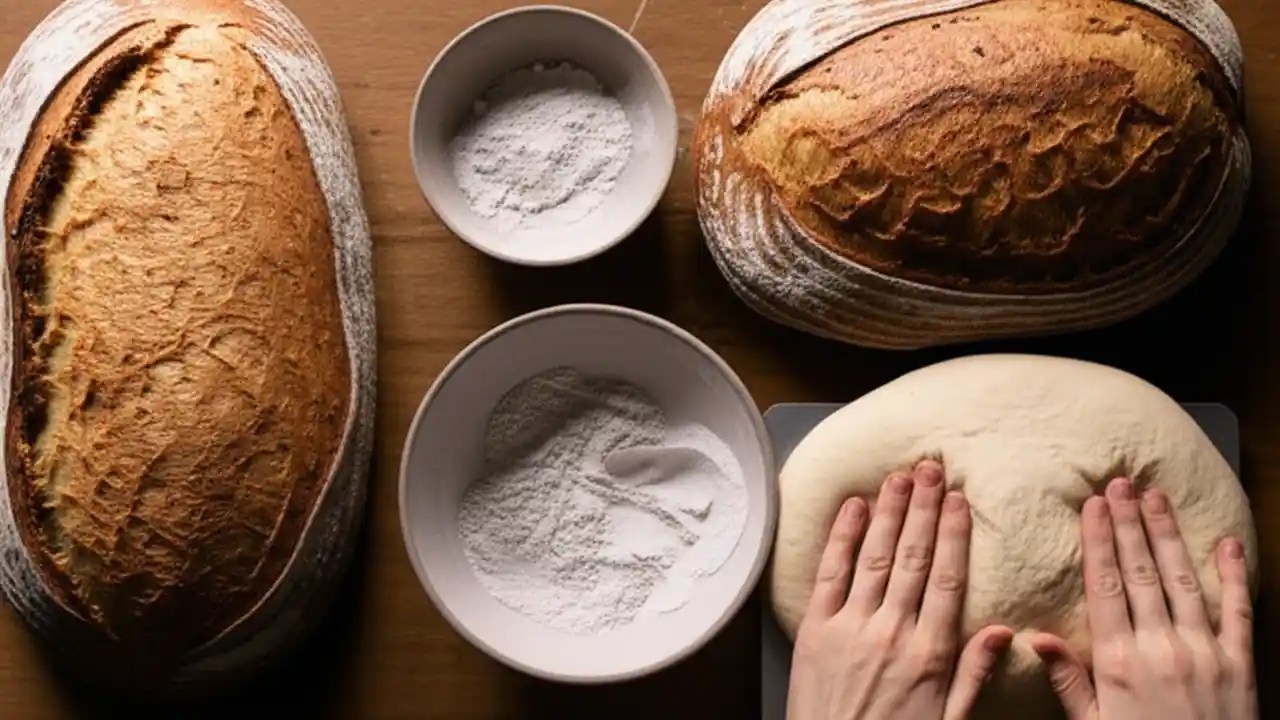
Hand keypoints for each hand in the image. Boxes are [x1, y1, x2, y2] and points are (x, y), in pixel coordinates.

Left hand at [786, 460, 1013, 719]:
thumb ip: (973, 674)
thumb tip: (1005, 632)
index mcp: (930, 653)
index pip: (949, 579)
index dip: (955, 535)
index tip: (961, 501)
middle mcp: (892, 632)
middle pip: (914, 557)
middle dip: (924, 509)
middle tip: (932, 469)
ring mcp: (851, 627)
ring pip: (875, 557)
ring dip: (889, 511)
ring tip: (900, 477)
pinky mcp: (815, 630)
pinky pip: (829, 574)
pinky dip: (842, 537)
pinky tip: (853, 507)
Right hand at [1031, 477, 1256, 719]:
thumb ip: (1069, 680)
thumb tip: (1034, 637)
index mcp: (1119, 661)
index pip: (1105, 586)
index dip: (1098, 542)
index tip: (1092, 506)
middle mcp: (1161, 648)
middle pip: (1142, 573)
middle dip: (1129, 525)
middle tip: (1121, 484)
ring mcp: (1205, 653)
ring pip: (1183, 581)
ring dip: (1168, 535)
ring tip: (1157, 498)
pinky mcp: (1240, 664)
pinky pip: (1237, 611)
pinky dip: (1233, 576)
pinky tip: (1226, 544)